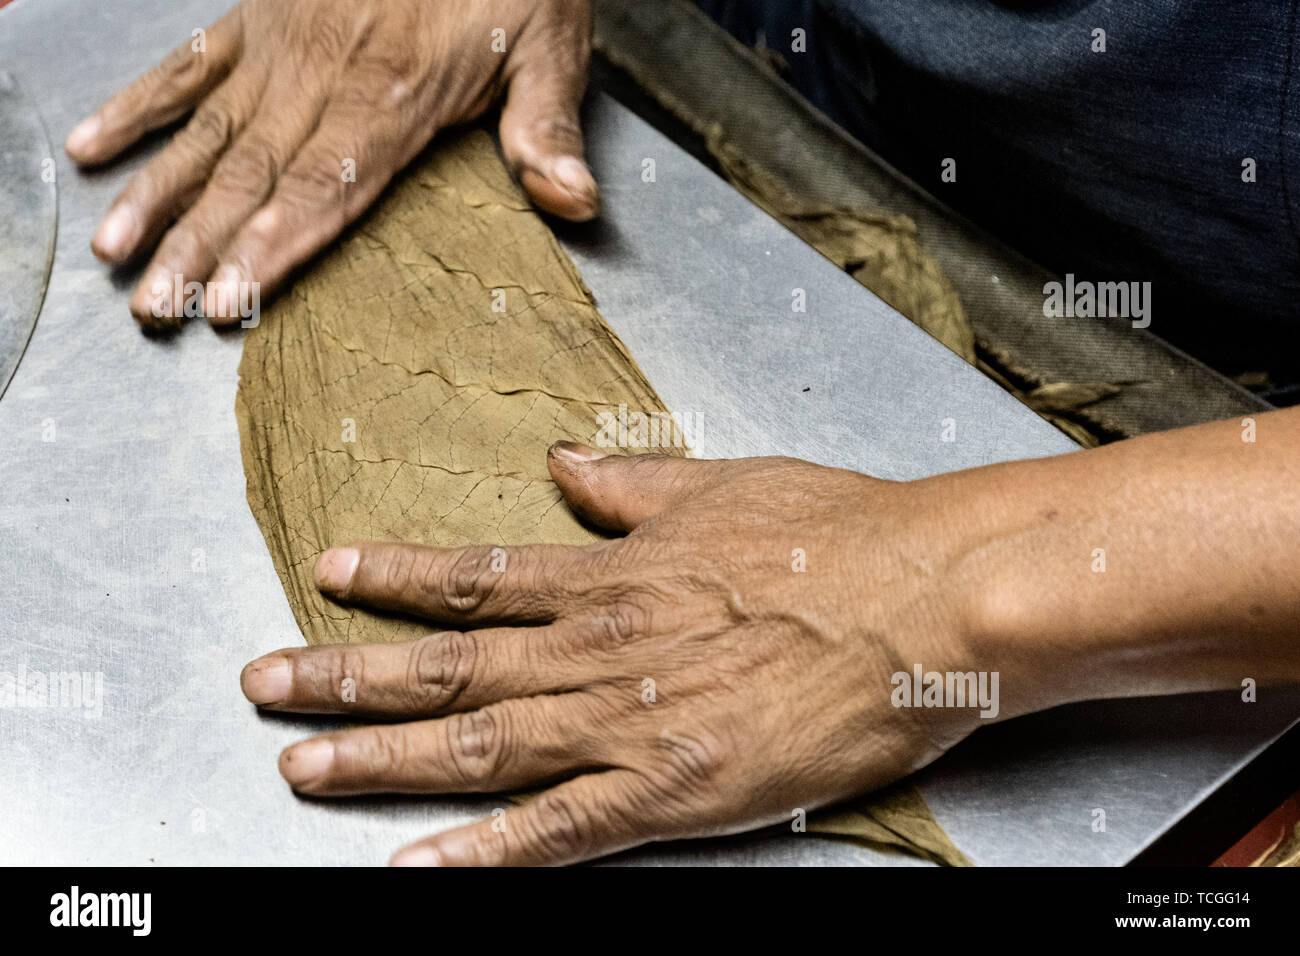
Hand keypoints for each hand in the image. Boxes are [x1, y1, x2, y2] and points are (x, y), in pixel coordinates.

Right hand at [67, 0, 597, 327]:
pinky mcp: (256, 15)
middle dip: (201, 245)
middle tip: (157, 306)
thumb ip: (547, 128)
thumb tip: (572, 201)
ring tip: (116, 252)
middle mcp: (326, 74)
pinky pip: (187, 63)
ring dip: (158, 193)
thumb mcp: (548, 45)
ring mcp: (281, 44)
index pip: (327, 186)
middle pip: (254, 174)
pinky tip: (96, 145)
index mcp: (396, 94)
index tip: (231, 298)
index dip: (275, 246)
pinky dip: (139, 104)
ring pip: (209, 131)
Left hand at [240, 443, 994, 865]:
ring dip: (379, 758)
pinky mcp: (674, 790)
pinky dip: (480, 853)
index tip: (331, 573)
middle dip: (346, 675)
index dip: (396, 578)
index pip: (480, 576)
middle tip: (264, 685)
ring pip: (478, 743)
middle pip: (449, 666)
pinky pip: (558, 831)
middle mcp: (602, 646)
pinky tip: (416, 865)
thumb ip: (635, 484)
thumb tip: (567, 465)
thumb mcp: (727, 484)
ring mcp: (630, 721)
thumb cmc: (839, 536)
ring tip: (299, 764)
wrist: (924, 598)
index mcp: (617, 571)